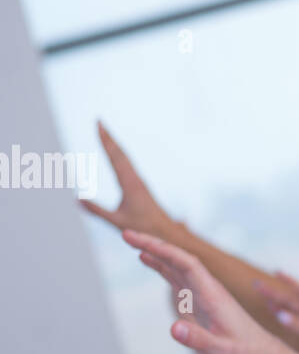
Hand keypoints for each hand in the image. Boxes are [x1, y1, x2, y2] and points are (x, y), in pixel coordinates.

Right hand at [79, 123, 174, 237]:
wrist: (166, 232)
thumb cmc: (144, 228)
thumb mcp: (116, 221)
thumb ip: (97, 210)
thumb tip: (77, 198)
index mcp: (130, 183)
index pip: (115, 156)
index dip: (106, 140)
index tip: (98, 125)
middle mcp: (135, 178)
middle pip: (120, 152)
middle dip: (109, 137)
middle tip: (99, 121)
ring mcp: (139, 181)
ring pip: (125, 157)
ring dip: (114, 144)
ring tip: (105, 133)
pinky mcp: (140, 186)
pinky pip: (128, 164)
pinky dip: (120, 154)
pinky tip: (118, 154)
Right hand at [122, 230, 298, 353]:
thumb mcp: (221, 351)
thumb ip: (198, 339)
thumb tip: (173, 327)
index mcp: (213, 295)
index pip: (187, 264)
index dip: (163, 250)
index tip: (139, 243)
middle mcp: (209, 289)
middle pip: (179, 259)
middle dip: (154, 245)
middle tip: (126, 234)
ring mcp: (205, 293)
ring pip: (178, 265)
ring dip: (155, 252)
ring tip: (131, 240)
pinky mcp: (202, 301)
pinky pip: (179, 277)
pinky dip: (162, 266)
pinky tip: (147, 260)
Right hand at [254, 272, 298, 353]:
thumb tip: (280, 314)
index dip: (290, 281)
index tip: (276, 272)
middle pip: (291, 297)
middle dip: (275, 290)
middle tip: (256, 283)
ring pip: (289, 306)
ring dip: (274, 298)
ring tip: (259, 291)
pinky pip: (290, 316)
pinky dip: (279, 310)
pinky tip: (269, 306)